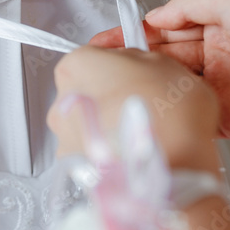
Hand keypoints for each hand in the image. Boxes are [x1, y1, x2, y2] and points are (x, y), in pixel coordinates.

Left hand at [47, 45, 220, 173]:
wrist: (164, 172)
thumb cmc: (167, 114)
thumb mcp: (167, 65)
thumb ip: (142, 61)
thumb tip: (137, 66)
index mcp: (78, 64)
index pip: (95, 57)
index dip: (121, 67)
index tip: (138, 77)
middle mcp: (61, 99)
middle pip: (86, 91)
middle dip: (110, 99)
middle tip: (143, 108)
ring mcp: (63, 135)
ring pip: (85, 125)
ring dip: (107, 128)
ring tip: (139, 138)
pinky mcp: (71, 167)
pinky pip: (88, 153)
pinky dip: (105, 154)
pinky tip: (131, 157)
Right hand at [101, 0, 229, 139]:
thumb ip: (187, 7)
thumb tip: (151, 17)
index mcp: (216, 26)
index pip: (161, 34)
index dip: (130, 39)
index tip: (99, 45)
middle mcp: (217, 59)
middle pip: (162, 65)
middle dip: (131, 67)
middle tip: (97, 72)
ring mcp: (224, 91)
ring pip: (174, 93)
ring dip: (147, 94)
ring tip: (113, 95)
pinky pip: (195, 120)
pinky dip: (172, 119)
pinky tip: (149, 117)